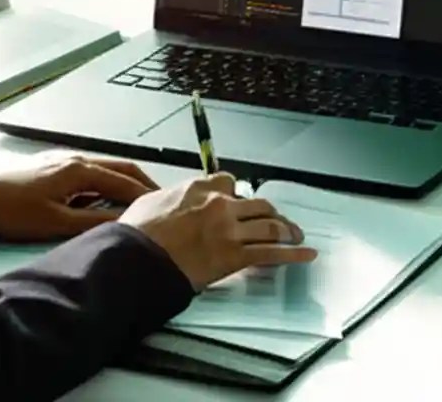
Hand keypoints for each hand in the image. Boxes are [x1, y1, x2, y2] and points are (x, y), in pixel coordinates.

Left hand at [0, 156, 157, 240]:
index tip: (165, 207)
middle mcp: (77, 159)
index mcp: (80, 170)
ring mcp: (65, 159)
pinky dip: (108, 181)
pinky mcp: (54, 165)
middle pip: (121, 167)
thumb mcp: (56, 222)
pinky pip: (92, 170)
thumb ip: (93, 221)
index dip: (146, 195)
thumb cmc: (13, 209)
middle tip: (161, 199)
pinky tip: (106, 197)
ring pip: (107, 167)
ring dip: (126, 181)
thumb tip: (125, 222)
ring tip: (140, 200)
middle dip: (143, 182)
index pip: (124, 182)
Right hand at [120, 172, 317, 289]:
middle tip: (277, 221)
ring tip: (296, 236)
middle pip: (257, 204)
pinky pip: (272, 253)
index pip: (229, 183)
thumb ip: (168, 200)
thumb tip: (165, 204)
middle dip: (270, 213)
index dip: (237, 194)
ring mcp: (229, 230)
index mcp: (198, 188)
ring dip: (287, 231)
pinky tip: (306, 254)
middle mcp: (219, 204)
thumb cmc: (136, 234)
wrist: (135, 259)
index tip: (239, 202)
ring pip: (270, 225)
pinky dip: (294, 254)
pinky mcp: (235, 255)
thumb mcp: (148, 204)